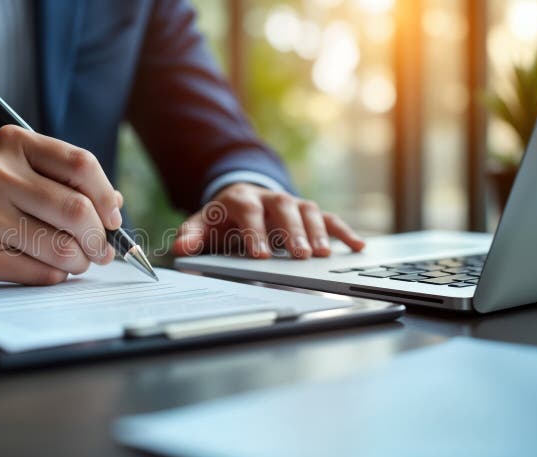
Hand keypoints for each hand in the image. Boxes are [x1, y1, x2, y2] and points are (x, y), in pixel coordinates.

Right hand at [0, 126, 122, 286]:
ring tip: (74, 261)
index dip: (106, 196)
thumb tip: (114, 205)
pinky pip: (38, 273)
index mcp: (11, 145)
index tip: (112, 217)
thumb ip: (60, 179)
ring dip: (79, 261)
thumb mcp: (10, 168)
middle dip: (99, 238)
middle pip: (76, 210)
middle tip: (101, 250)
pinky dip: (54, 275)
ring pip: (60, 248)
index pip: (81, 164)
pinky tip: (45, 269)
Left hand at [172, 183, 364, 258]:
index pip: (248, 211)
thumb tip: (179, 249)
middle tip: (300, 254)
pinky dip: (343, 231)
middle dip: (292, 231)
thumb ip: (191, 236)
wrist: (239, 200)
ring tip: (322, 254)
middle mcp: (269, 197)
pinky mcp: (307, 212)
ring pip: (308, 211)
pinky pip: (328, 218)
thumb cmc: (222, 219)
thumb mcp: (202, 225)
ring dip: (317, 232)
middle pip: (284, 209)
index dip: (255, 231)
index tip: (260, 255)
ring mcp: (291, 203)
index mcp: (241, 198)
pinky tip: (357, 246)